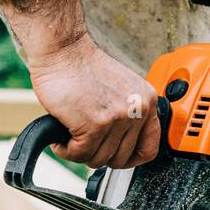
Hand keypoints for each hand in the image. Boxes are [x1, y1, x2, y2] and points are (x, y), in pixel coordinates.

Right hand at [0, 0, 159, 168]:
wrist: (64, 49)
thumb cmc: (83, 68)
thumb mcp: (121, 89)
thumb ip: (126, 114)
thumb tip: (119, 146)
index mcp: (147, 102)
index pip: (149, 148)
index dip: (131, 159)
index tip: (116, 159)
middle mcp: (137, 111)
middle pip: (120, 159)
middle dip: (98, 156)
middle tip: (83, 145)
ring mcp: (117, 119)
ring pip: (99, 159)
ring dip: (79, 153)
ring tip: (69, 139)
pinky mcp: (94, 124)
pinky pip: (80, 154)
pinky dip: (66, 151)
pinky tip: (60, 140)